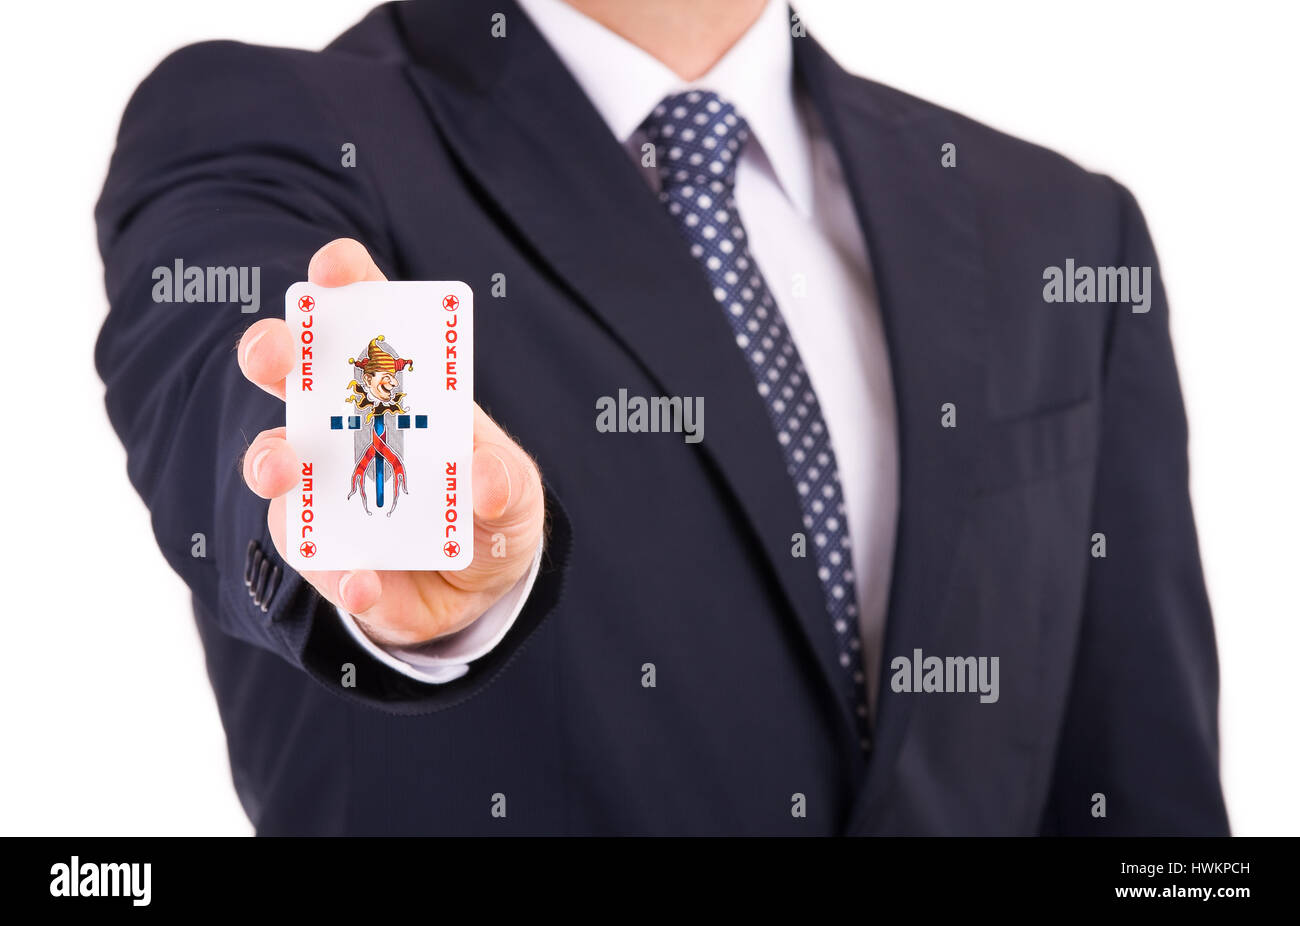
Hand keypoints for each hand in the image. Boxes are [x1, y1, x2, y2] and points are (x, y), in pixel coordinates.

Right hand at [237, 238, 545, 646]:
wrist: (479, 584)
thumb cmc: (491, 505)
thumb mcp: (515, 489)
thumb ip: (505, 481)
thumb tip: (482, 480)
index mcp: (395, 383)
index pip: (360, 314)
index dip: (342, 281)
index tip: (334, 268)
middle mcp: (341, 424)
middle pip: (290, 372)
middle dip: (275, 352)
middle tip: (276, 353)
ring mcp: (319, 486)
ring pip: (274, 461)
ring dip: (272, 459)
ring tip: (287, 468)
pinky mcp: (320, 552)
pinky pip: (315, 558)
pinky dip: (338, 571)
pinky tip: (365, 580)